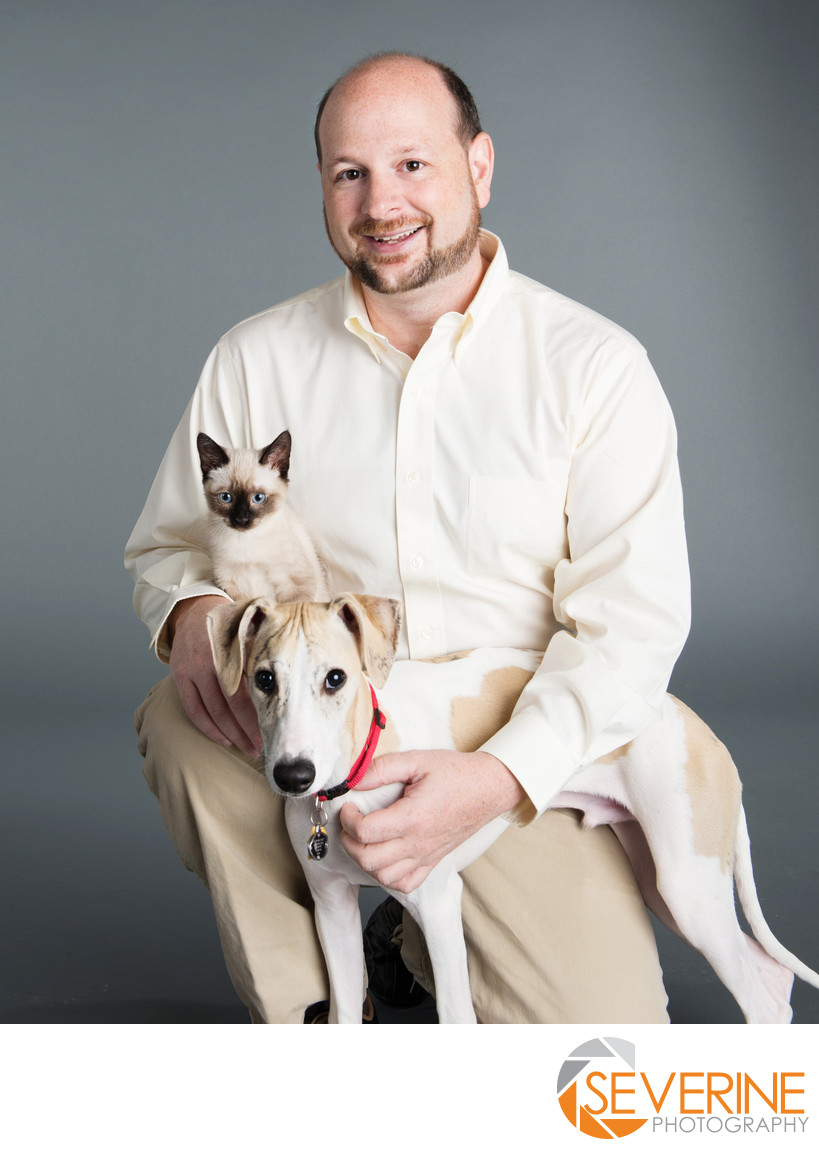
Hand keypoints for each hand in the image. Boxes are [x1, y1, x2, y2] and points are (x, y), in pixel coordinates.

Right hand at [168, 596, 261, 755]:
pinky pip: (193, 710)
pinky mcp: (178, 677)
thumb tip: (287, 683)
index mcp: (231, 648)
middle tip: (264, 746)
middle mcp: (209, 659)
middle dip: (249, 729)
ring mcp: (191, 669)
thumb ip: (262, 654)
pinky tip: (225, 740)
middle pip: (232, 703)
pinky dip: (209, 728)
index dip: (261, 710)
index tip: (275, 726)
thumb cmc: (231, 626)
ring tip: (249, 748)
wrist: (194, 611)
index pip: (248, 687)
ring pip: (214, 711)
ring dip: (232, 734)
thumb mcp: (249, 632)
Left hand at [338, 749, 523, 892]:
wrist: (489, 787)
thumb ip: (382, 769)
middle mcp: (418, 843)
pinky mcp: (433, 861)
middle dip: (349, 842)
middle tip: (350, 824)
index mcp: (412, 817)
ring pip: (383, 876)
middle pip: (368, 859)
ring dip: (365, 860)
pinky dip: (388, 876)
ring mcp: (426, 856)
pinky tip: (384, 857)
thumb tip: (353, 780)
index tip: (348, 807)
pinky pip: (405, 884)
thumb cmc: (456, 773)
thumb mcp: (417, 760)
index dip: (347, 819)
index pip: (365, 831)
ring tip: (364, 840)